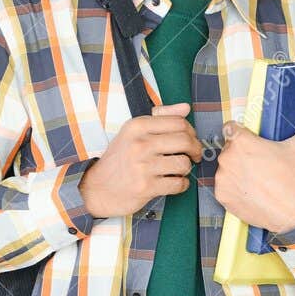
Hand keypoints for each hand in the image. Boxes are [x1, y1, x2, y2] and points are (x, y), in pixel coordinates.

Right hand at [78, 102, 201, 217]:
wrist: (98, 188)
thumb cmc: (120, 158)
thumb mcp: (134, 132)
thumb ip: (161, 117)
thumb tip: (186, 107)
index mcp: (137, 126)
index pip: (179, 122)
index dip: (191, 132)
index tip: (191, 139)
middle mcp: (140, 144)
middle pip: (185, 141)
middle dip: (196, 149)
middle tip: (194, 155)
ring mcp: (143, 166)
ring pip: (184, 164)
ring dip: (186, 169)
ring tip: (178, 170)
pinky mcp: (146, 187)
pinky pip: (178, 184)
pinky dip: (181, 184)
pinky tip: (174, 182)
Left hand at [213, 93, 294, 233]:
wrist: (293, 214)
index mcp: (242, 141)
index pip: (231, 128)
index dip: (243, 135)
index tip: (253, 145)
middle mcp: (227, 157)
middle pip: (229, 149)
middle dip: (241, 155)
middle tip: (261, 165)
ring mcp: (223, 178)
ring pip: (226, 168)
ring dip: (236, 172)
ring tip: (257, 180)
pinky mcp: (221, 195)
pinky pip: (224, 187)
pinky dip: (234, 189)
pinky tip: (250, 191)